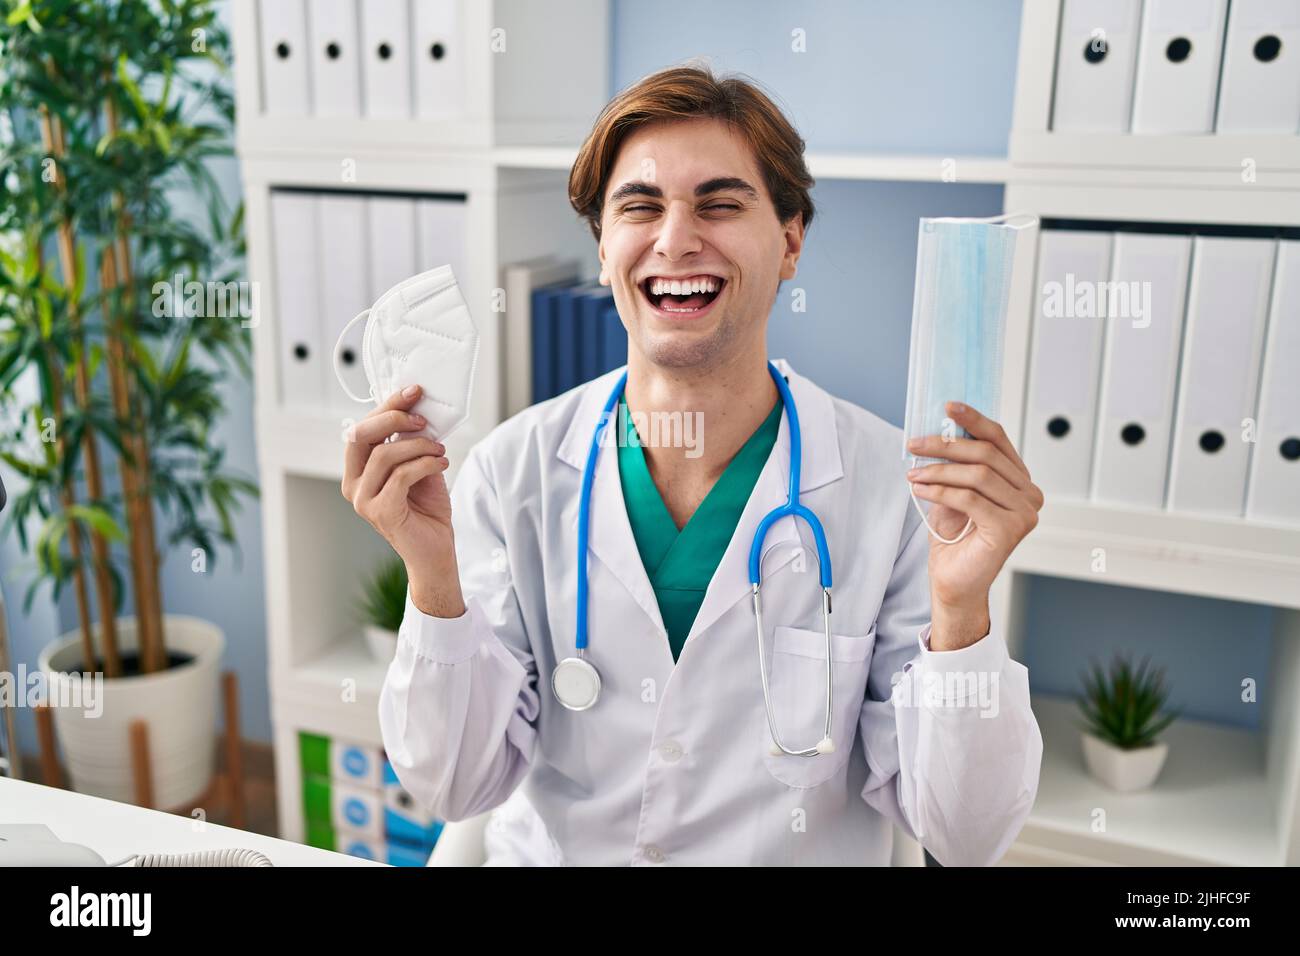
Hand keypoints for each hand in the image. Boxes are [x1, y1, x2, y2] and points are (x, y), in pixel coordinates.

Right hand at [341, 385, 464, 616]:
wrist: (435, 551)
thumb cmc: (427, 510)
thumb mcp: (418, 466)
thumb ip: (410, 443)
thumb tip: (418, 409)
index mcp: (357, 471)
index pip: (362, 429)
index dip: (386, 406)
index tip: (414, 391)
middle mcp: (353, 485)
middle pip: (362, 435)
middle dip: (395, 417)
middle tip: (424, 419)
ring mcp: (363, 500)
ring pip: (386, 454)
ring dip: (419, 445)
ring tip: (440, 451)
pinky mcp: (381, 512)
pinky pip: (402, 475)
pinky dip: (426, 464)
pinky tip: (442, 465)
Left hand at [906, 402, 1042, 649]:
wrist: (954, 581)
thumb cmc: (955, 538)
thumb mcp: (953, 491)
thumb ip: (956, 465)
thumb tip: (939, 431)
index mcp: (1020, 481)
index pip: (999, 440)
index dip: (973, 420)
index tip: (947, 407)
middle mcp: (1029, 495)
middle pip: (986, 455)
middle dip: (945, 446)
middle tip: (914, 444)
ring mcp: (1023, 513)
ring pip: (977, 475)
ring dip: (939, 470)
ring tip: (913, 473)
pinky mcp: (1009, 529)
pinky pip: (970, 499)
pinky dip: (940, 490)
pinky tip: (920, 489)